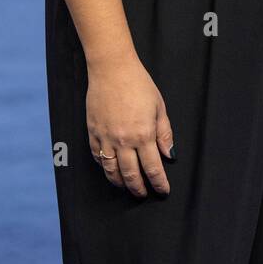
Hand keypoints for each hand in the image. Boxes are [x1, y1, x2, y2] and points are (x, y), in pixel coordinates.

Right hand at [86, 54, 174, 195]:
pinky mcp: (93, 133)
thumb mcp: (159, 106)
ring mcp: (106, 138)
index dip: (159, 183)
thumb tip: (169, 155)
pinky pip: (98, 157)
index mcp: (143, 134)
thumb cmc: (138, 84)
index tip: (163, 190)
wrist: (112, 69)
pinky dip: (104, 167)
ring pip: (112, 171)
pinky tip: (111, 169)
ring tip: (128, 187)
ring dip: (121, 183)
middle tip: (144, 194)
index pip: (153, 168)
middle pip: (131, 175)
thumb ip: (164, 133)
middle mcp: (124, 140)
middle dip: (139, 188)